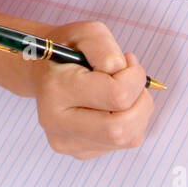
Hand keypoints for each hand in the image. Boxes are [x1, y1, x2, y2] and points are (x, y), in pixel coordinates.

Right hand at [32, 20, 155, 159]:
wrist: (46, 71)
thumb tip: (121, 72)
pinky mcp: (79, 153)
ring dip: (138, 111)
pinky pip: (123, 144)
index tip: (127, 62)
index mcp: (56, 89)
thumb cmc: (70, 49)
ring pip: (128, 138)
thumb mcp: (87, 33)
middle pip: (121, 130)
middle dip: (141, 102)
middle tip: (133, 80)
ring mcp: (66, 143)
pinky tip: (112, 106)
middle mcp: (56, 123)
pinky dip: (130, 123)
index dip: (134, 77)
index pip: (116, 96)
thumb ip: (105, 48)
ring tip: (122, 89)